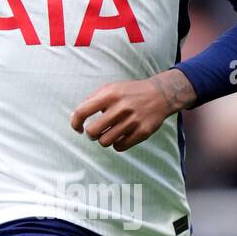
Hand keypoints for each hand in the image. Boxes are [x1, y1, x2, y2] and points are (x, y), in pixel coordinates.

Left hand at [70, 71, 195, 151]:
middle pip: (93, 131)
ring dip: (103, 140)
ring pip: (105, 142)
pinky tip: (120, 137)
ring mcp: (132, 121)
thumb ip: (92, 100)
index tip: (78, 128)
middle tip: (95, 132)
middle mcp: (121, 107)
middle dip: (90, 134)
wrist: (161, 95)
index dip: (75, 123)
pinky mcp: (142, 132)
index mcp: (110, 95)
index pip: (83, 112)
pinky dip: (116, 144)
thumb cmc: (130, 93)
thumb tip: (75, 117)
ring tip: (108, 134)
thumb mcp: (111, 88)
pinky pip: (120, 147)